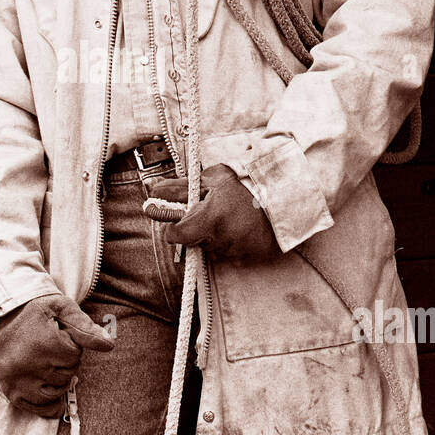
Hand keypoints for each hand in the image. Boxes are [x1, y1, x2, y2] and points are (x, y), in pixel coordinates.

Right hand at [0, 293, 114, 416]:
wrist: (1, 315)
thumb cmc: (35, 310)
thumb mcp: (62, 308)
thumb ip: (85, 327)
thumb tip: (108, 345)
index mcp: (44, 344)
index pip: (74, 356)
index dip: (71, 346)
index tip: (58, 335)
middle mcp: (29, 365)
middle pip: (66, 376)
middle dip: (64, 363)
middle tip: (51, 349)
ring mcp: (18, 380)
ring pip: (55, 393)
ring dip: (57, 381)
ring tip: (47, 363)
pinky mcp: (11, 391)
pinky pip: (38, 408)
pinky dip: (48, 404)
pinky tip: (51, 393)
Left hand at [154, 163, 279, 259]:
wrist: (281, 191)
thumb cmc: (243, 181)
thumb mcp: (210, 179)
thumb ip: (180, 189)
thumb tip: (154, 190)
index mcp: (210, 218)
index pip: (177, 237)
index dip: (174, 230)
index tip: (178, 221)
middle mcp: (223, 238)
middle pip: (195, 243)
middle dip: (197, 231)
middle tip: (210, 213)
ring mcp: (238, 249)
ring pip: (214, 249)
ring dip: (215, 236)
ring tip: (230, 216)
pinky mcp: (251, 254)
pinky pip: (232, 252)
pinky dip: (232, 241)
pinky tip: (241, 225)